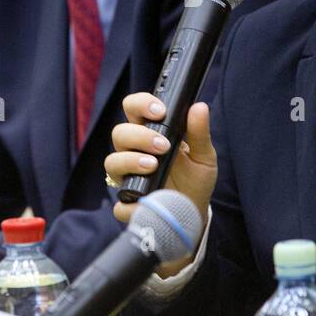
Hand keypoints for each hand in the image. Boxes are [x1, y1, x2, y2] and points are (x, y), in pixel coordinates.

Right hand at [106, 95, 215, 276]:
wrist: (194, 211)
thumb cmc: (195, 179)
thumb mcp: (203, 155)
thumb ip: (199, 132)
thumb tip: (200, 107)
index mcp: (150, 133)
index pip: (134, 109)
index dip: (141, 104)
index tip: (160, 111)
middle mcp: (133, 152)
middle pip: (120, 133)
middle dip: (140, 136)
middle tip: (163, 145)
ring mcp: (128, 177)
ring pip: (112, 162)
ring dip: (130, 161)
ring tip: (153, 165)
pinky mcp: (128, 204)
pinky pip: (120, 203)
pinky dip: (132, 202)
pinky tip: (149, 200)